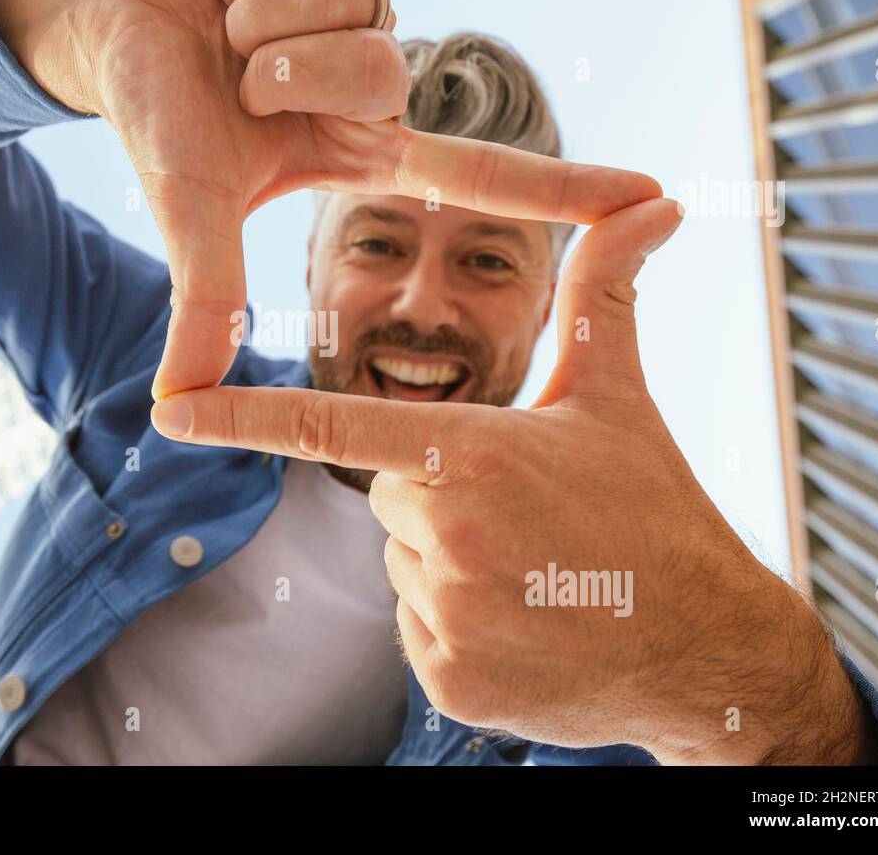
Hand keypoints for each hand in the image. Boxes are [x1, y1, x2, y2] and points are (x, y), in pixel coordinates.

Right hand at [0, 0, 661, 397]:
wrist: (113, 21)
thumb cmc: (158, 119)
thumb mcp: (191, 211)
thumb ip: (204, 301)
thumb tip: (176, 406)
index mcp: (361, 148)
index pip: (482, 173)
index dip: (562, 189)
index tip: (653, 197)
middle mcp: (376, 80)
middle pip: (383, 69)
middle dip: (284, 70)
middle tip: (235, 74)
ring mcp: (364, 7)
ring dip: (262, 11)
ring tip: (227, 24)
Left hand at [148, 195, 871, 763]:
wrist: (708, 648)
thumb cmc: (657, 510)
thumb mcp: (618, 395)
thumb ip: (605, 292)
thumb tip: (656, 199)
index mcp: (474, 453)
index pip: (331, 424)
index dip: (239, 414)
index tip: (169, 406)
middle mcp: (448, 533)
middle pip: (389, 495)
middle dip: (438, 494)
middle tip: (524, 515)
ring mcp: (446, 615)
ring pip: (402, 562)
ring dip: (449, 560)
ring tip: (533, 569)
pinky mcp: (447, 679)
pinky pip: (417, 627)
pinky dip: (458, 621)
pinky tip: (527, 619)